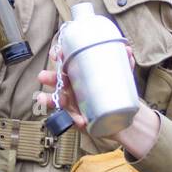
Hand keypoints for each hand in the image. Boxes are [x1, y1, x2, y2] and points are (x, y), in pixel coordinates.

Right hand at [37, 39, 161, 157]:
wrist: (121, 116)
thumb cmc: (115, 92)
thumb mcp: (120, 77)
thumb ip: (124, 64)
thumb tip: (127, 50)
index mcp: (78, 72)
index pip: (64, 61)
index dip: (57, 55)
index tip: (56, 54)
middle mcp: (71, 86)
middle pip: (55, 80)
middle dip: (48, 77)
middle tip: (44, 76)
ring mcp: (72, 103)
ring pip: (55, 99)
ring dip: (47, 98)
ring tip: (43, 98)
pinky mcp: (75, 118)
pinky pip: (69, 119)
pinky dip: (74, 120)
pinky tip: (80, 120)